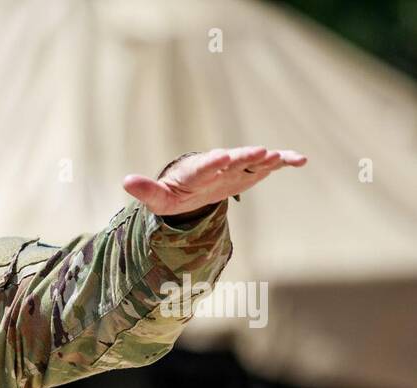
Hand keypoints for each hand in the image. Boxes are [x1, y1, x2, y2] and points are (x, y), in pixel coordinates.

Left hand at [122, 146, 306, 216]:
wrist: (193, 187)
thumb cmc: (175, 192)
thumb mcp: (158, 197)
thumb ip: (146, 190)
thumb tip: (124, 181)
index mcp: (196, 171)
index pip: (203, 167)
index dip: (211, 163)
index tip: (220, 157)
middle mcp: (218, 165)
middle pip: (231, 160)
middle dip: (242, 156)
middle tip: (258, 150)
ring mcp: (237, 167)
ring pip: (253, 160)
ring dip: (266, 158)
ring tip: (279, 156)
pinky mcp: (251, 170)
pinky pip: (269, 165)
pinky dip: (284, 161)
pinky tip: (302, 160)